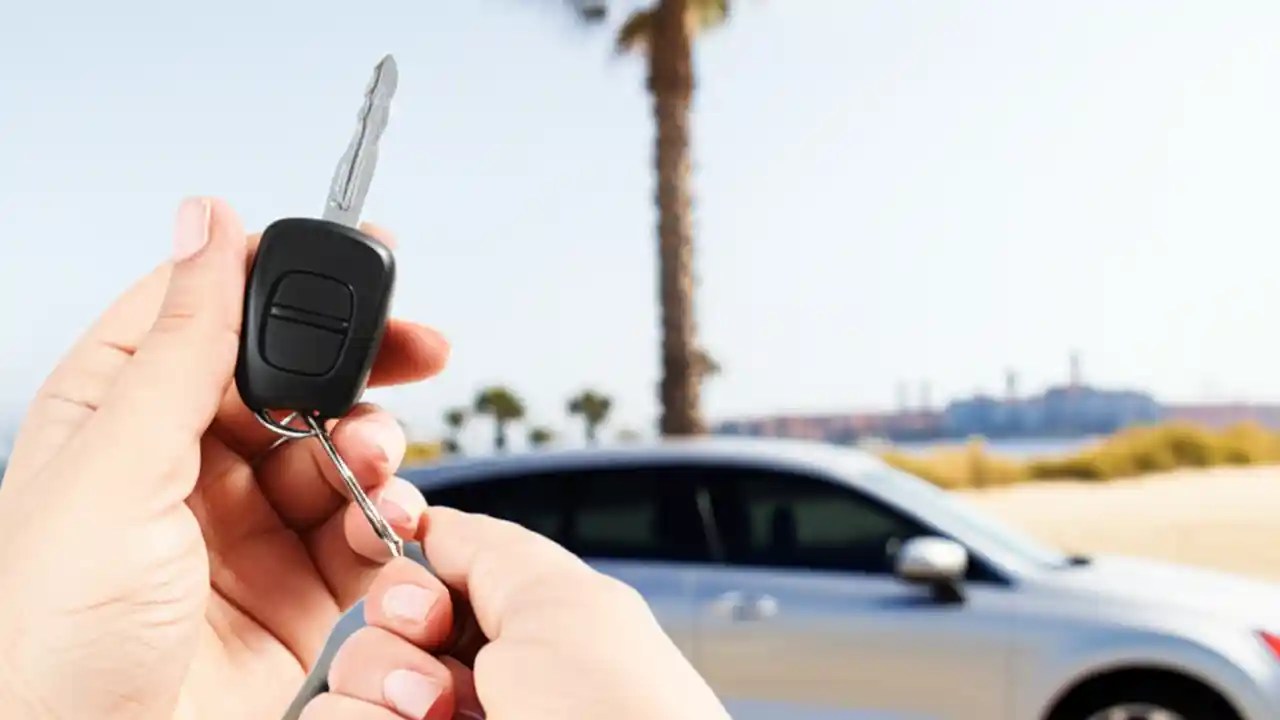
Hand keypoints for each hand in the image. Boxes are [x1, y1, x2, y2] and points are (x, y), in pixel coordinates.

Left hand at [0, 198, 447, 719]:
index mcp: (116, 412)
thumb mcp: (115, 469)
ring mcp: (243, 525)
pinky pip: (360, 528)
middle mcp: (181, 462)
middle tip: (416, 347)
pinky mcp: (293, 586)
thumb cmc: (47, 638)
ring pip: (335, 448)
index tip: (353, 259)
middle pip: (291, 376)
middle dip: (357, 363)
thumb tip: (206, 221)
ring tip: (372, 461)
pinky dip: (386, 518)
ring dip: (370, 447)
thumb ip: (182, 345)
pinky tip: (385, 520)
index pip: (208, 310)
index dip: (279, 279)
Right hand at [302, 507, 731, 719]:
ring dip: (377, 682)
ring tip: (438, 719)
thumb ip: (494, 553)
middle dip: (397, 626)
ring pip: (346, 678)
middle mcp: (479, 692)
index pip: (435, 582)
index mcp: (530, 639)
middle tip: (451, 673)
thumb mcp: (567, 606)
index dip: (416, 573)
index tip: (428, 582)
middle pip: (380, 622)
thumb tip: (433, 524)